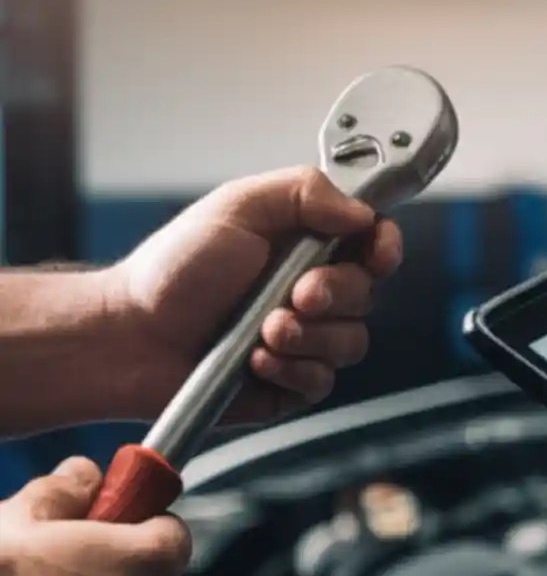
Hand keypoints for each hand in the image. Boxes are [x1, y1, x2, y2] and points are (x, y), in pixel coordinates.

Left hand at [103, 166, 402, 421]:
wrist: (132, 336)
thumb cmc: (175, 269)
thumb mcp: (237, 206)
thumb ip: (305, 192)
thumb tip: (363, 211)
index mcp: (307, 244)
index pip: (374, 242)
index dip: (385, 247)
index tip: (376, 254)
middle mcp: (313, 291)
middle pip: (368, 294)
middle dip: (335, 294)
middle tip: (295, 294)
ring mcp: (306, 339)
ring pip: (351, 342)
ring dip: (309, 336)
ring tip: (263, 332)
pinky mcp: (293, 383)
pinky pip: (323, 381)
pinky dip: (292, 370)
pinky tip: (255, 361)